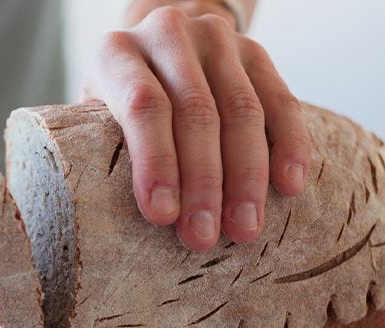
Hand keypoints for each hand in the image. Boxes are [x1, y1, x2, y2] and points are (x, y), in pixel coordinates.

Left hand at [82, 2, 310, 250]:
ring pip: (242, 110)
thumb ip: (108, 152)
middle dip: (203, 182)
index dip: (156, 162)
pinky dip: (289, 145)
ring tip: (244, 228)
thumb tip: (134, 218)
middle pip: (196, 111)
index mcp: (118, 53)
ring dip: (246, 176)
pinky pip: (281, 101)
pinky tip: (289, 185)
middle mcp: (168, 34)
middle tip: (204, 236)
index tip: (162, 216)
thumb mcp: (95, 121)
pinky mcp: (255, 51)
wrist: (154, 50)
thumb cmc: (115, 105)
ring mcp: (216, 38)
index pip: (144, 107)